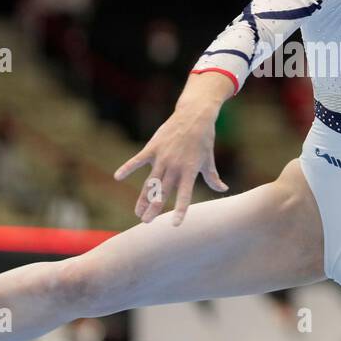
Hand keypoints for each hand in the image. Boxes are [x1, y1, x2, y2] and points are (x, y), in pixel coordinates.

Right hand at [113, 108, 228, 225]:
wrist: (194, 116)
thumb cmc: (203, 139)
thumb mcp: (209, 160)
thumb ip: (212, 177)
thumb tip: (223, 188)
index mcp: (189, 171)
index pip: (184, 195)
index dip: (180, 210)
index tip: (174, 224)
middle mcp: (175, 166)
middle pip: (162, 192)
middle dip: (153, 208)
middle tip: (145, 222)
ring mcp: (162, 157)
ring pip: (150, 182)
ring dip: (142, 198)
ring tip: (137, 212)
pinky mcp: (153, 147)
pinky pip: (138, 160)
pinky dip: (127, 167)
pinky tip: (117, 177)